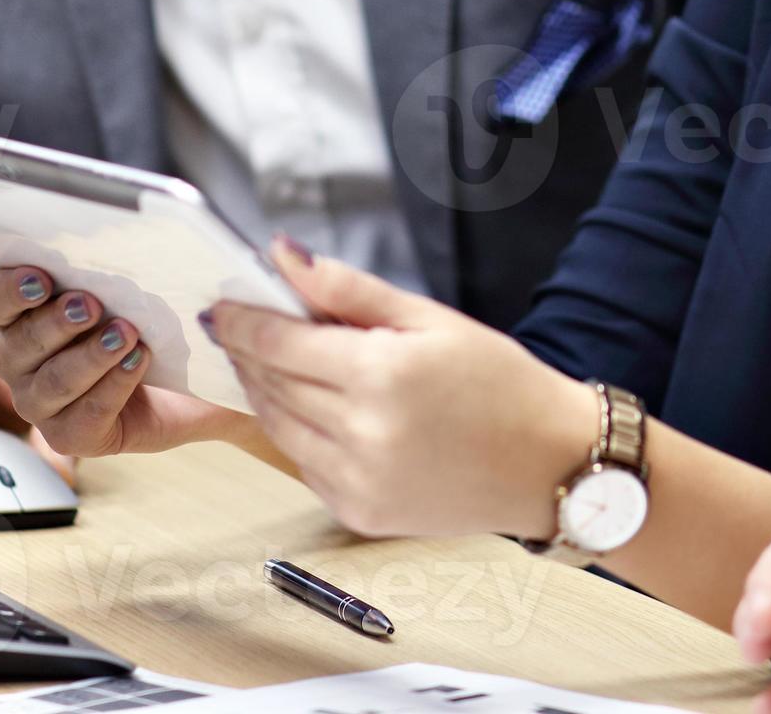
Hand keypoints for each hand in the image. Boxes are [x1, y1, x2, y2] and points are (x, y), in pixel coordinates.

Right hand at [0, 265, 260, 460]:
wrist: (182, 385)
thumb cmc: (144, 325)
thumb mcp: (130, 290)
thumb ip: (117, 266)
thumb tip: (138, 228)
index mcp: (19, 316)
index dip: (12, 288)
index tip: (43, 277)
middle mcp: (18, 361)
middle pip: (21, 342)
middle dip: (57, 321)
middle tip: (92, 304)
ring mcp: (40, 404)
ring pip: (53, 381)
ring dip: (89, 356)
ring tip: (126, 334)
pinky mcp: (70, 438)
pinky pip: (85, 414)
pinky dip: (114, 386)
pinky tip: (137, 362)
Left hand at [209, 236, 599, 540]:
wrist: (549, 464)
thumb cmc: (500, 384)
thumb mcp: (431, 319)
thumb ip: (350, 289)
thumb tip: (284, 256)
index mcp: (381, 375)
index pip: (280, 343)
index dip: (242, 321)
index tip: (221, 304)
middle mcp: (363, 434)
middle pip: (273, 384)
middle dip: (248, 352)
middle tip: (235, 325)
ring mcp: (358, 482)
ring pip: (280, 427)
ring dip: (264, 392)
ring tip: (263, 363)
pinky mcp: (360, 514)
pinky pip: (305, 464)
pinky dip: (295, 433)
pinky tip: (306, 408)